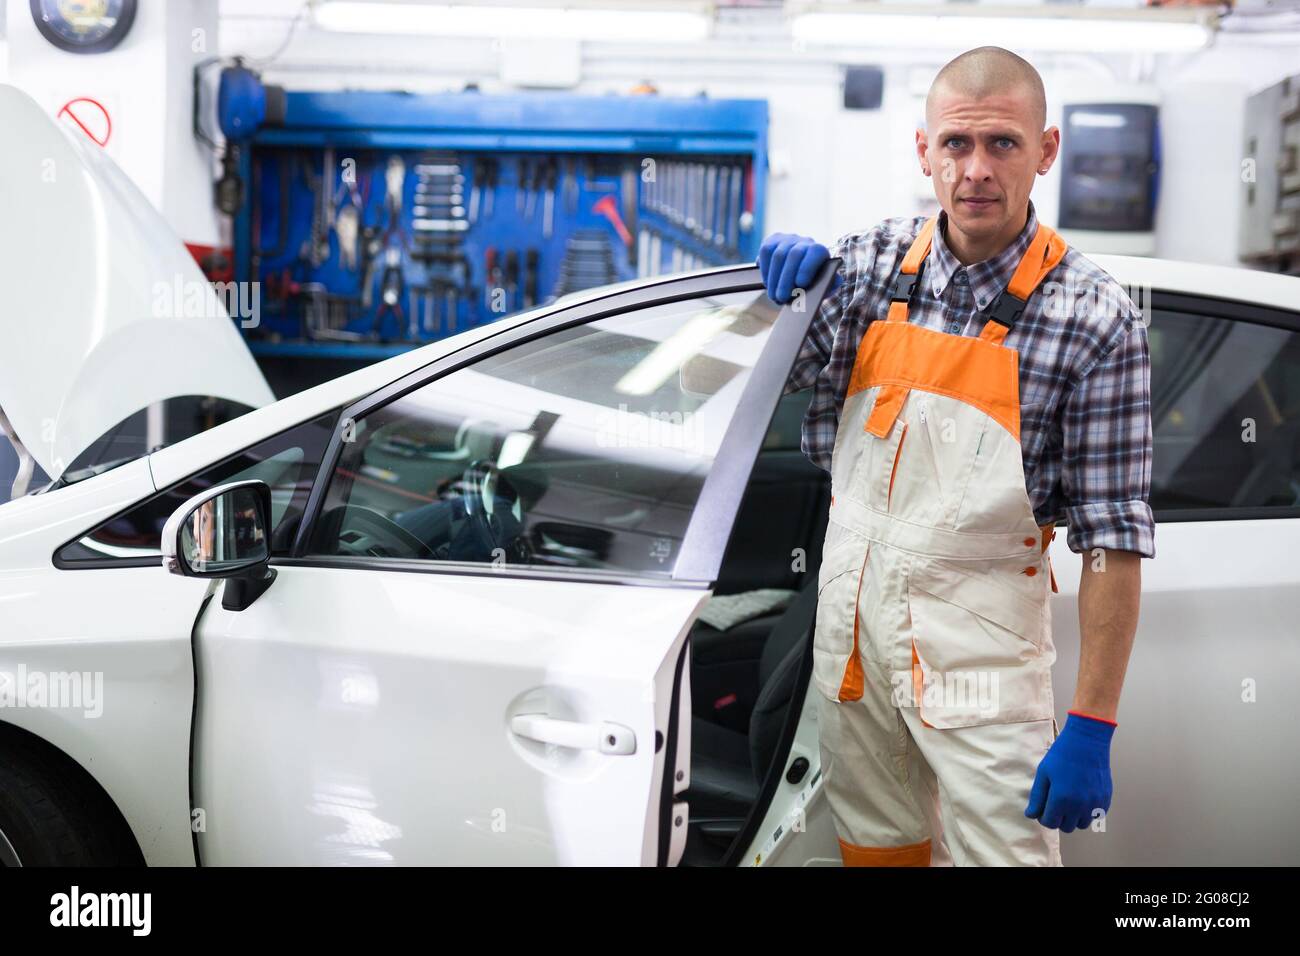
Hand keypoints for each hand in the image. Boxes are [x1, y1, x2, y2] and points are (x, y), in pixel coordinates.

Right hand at [757, 232, 833, 303]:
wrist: (798, 271)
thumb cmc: (812, 281)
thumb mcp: (823, 284)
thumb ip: (831, 283)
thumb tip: (835, 281)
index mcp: (819, 250)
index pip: (815, 252)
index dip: (807, 267)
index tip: (801, 284)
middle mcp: (804, 241)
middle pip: (793, 255)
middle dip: (786, 279)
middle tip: (781, 298)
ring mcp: (787, 240)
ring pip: (778, 255)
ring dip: (774, 278)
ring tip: (773, 296)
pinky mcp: (772, 241)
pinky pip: (766, 251)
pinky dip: (765, 269)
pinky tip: (767, 283)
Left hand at [1024, 711, 1115, 832]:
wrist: (1087, 742)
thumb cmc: (1062, 755)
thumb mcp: (1043, 773)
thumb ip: (1037, 797)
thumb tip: (1031, 815)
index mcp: (1061, 799)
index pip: (1049, 823)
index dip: (1043, 816)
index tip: (1043, 807)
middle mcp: (1079, 805)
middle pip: (1066, 827)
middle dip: (1058, 818)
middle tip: (1055, 803)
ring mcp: (1094, 804)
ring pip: (1081, 824)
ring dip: (1073, 817)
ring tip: (1069, 800)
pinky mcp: (1105, 800)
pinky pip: (1095, 816)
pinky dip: (1087, 811)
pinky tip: (1081, 796)